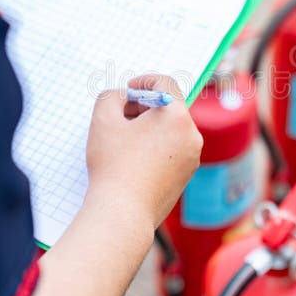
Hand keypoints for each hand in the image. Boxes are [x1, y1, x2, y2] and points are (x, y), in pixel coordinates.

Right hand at [85, 74, 202, 227]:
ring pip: (172, 130)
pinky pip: (173, 150)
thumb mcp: (103, 120)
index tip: (127, 92)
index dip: (143, 81)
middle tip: (120, 116)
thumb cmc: (113, 166)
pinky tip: (133, 159)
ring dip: (150, 127)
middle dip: (144, 106)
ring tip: (124, 140)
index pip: (165, 83)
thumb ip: (111, 96)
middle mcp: (192, 135)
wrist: (123, 215)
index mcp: (177, 116)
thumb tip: (122, 97)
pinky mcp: (186, 175)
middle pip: (170, 106)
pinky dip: (156, 146)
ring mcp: (192, 157)